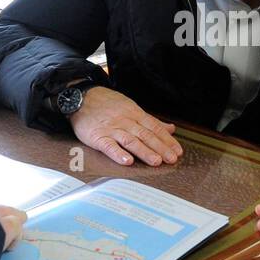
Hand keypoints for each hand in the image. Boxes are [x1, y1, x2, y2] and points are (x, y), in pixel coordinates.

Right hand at [68, 86, 182, 166]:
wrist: (81, 98)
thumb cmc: (107, 104)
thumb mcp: (132, 108)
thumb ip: (151, 121)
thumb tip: (171, 129)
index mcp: (135, 114)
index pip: (154, 127)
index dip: (167, 140)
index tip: (177, 151)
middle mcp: (125, 121)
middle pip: (146, 135)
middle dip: (160, 147)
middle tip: (172, 159)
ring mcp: (111, 128)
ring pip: (131, 140)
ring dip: (144, 151)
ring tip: (156, 161)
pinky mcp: (97, 136)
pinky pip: (109, 146)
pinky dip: (118, 154)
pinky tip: (127, 161)